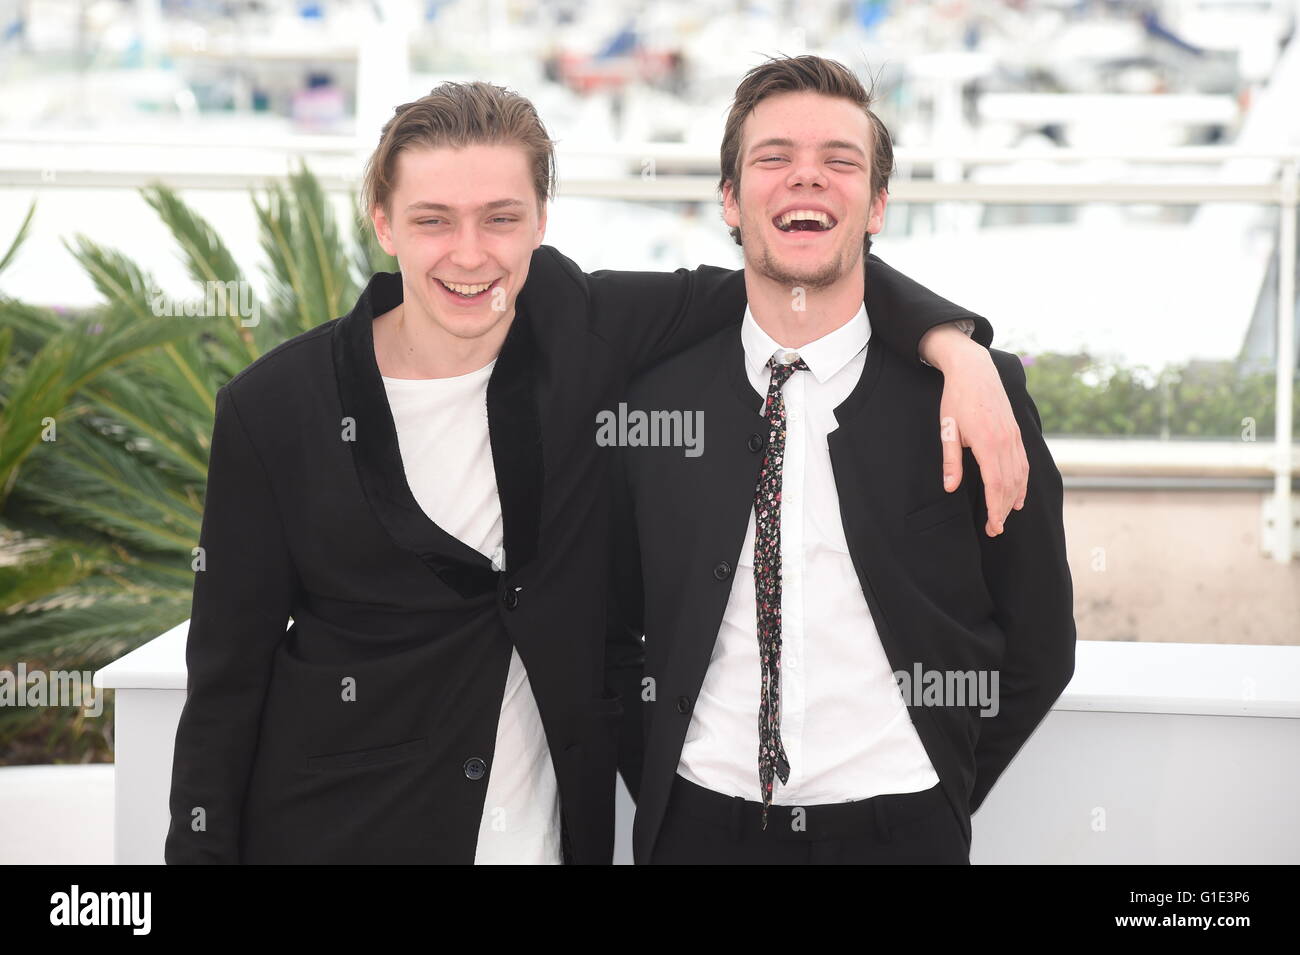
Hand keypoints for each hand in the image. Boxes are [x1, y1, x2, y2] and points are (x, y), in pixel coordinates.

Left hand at [922, 329, 1027, 535]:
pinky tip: (1019, 496)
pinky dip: (1023, 482)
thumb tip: (950, 487)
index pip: (996, 485)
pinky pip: (1023, 463)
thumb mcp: (947, 430)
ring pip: (1020, 476)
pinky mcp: (1016, 433)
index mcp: (988, 443)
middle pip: (1010, 485)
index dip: (996, 509)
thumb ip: (951, 460)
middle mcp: (1006, 442)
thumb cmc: (956, 400)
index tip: (993, 527)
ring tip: (1004, 517)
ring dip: (1014, 499)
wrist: (974, 371)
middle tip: (994, 530)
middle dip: (1003, 510)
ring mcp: (1014, 437)